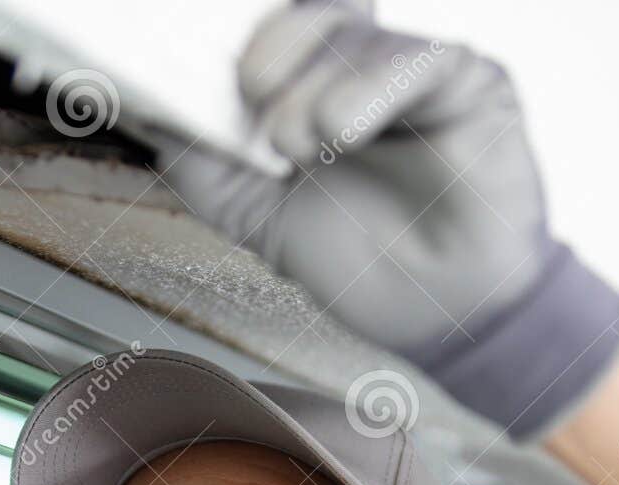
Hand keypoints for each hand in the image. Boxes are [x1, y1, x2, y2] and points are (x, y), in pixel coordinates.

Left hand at [147, 2, 618, 439]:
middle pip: (306, 15)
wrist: (445, 320)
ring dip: (311, 89)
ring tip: (303, 148)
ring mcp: (414, 72)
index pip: (269, 30)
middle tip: (256, 106)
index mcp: (312, 90)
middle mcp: (362, 71)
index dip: (233, 39)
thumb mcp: (259, 219)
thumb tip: (149, 119)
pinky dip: (369, 86)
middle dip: (267, 53)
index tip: (202, 68)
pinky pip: (417, 58)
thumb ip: (203, 168)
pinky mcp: (469, 82)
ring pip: (352, 35)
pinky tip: (342, 131)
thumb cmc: (370, 267)